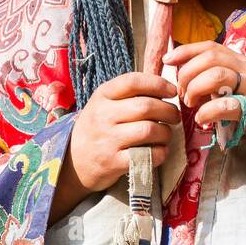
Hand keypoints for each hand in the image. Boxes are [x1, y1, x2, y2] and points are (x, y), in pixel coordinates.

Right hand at [63, 73, 179, 196]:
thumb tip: (168, 87)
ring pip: (149, 130)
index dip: (158, 84)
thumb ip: (130, 93)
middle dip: (169, 111)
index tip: (172, 91)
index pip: (133, 81)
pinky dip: (161, 152)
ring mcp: (107, 140)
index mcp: (102, 96)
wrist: (71, 162)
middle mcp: (102, 116)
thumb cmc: (98, 127)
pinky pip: (146, 155)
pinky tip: (160, 150)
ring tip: (166, 134)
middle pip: (146, 107)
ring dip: (166, 132)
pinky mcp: (112, 163)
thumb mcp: (105, 103)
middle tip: (174, 116)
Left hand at [164, 41, 245, 161]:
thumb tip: (189, 80)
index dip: (186, 51)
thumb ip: (220, 83)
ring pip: (217, 75)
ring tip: (192, 105)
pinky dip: (207, 112)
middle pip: (211, 58)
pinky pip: (226, 105)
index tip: (168, 61)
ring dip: (195, 90)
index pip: (211, 47)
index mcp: (243, 64)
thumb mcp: (241, 91)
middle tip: (183, 94)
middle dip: (188, 74)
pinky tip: (203, 120)